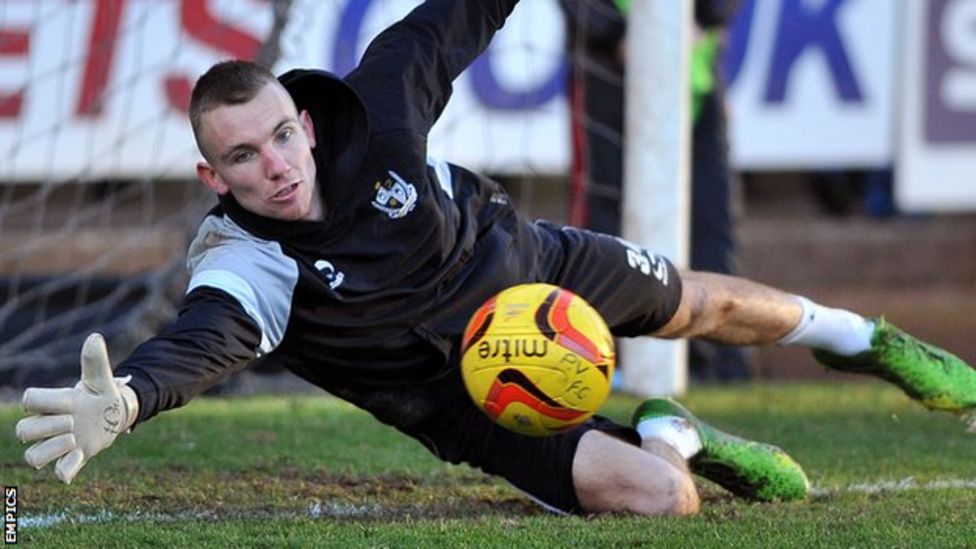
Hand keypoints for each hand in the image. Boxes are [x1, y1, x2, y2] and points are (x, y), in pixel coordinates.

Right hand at [15, 333, 138, 482]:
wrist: (114, 416)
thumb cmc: (100, 396)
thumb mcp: (101, 380)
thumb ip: (95, 362)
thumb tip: (95, 337)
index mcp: (55, 403)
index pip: (28, 401)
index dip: (43, 402)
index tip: (69, 402)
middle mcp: (50, 425)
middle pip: (22, 431)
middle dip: (50, 427)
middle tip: (74, 423)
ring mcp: (59, 445)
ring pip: (32, 457)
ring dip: (54, 448)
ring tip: (76, 439)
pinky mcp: (72, 460)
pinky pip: (59, 474)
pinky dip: (67, 470)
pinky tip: (81, 456)